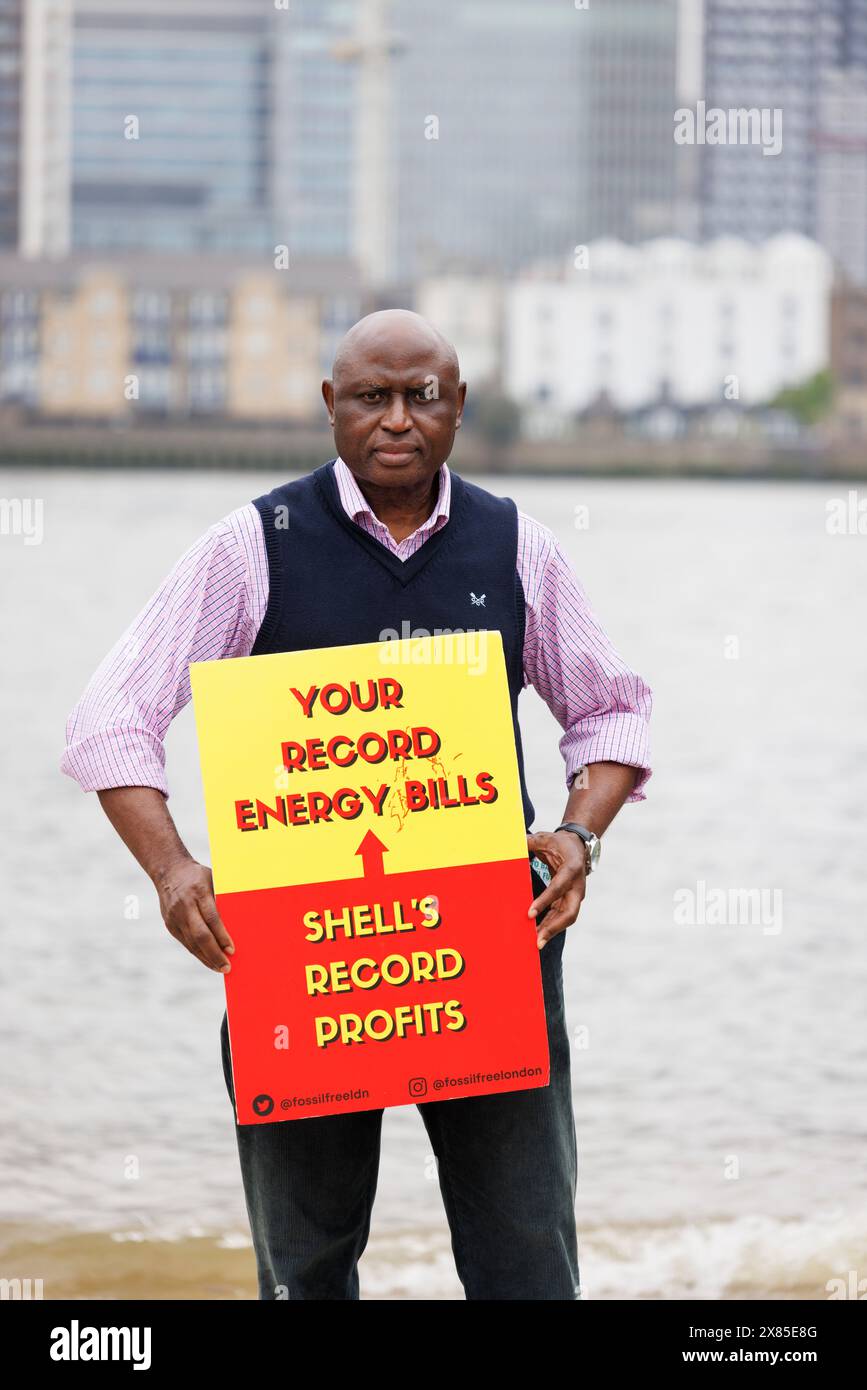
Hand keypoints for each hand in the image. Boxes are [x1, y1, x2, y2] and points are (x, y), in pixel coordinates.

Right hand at [154, 857, 234, 972]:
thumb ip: (222, 899)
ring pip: (191, 942)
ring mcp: (174, 916)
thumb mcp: (214, 879)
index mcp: (198, 892)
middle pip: (200, 935)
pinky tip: (207, 960)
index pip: (212, 918)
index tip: (232, 950)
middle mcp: (184, 906)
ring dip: (206, 958)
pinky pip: (185, 942)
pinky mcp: (170, 924)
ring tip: (219, 968)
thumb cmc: (198, 876)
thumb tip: (238, 922)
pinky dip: (197, 953)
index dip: (222, 936)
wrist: (168, 870)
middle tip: (227, 967)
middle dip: (214, 953)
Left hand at [526, 829, 586, 948]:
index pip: (558, 888)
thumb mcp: (544, 838)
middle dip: (553, 927)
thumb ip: (528, 842)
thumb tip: (510, 845)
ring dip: (552, 931)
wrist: (577, 846)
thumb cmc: (559, 843)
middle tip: (537, 940)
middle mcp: (577, 885)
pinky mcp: (570, 900)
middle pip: (569, 912)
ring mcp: (575, 895)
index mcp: (571, 868)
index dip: (544, 901)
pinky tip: (538, 935)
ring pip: (567, 918)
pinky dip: (551, 926)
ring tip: (535, 943)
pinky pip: (562, 917)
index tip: (529, 914)